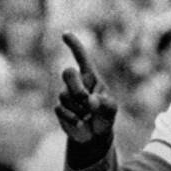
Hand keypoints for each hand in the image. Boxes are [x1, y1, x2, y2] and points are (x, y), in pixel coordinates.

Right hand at [57, 32, 117, 151]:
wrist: (94, 135)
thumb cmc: (104, 116)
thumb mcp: (111, 109)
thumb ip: (104, 103)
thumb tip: (90, 101)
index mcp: (90, 77)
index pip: (82, 57)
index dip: (74, 45)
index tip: (65, 34)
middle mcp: (76, 82)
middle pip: (67, 73)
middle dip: (76, 86)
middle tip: (86, 100)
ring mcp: (66, 95)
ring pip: (64, 95)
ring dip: (78, 108)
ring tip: (87, 116)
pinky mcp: (59, 108)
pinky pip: (60, 109)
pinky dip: (73, 118)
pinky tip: (80, 123)